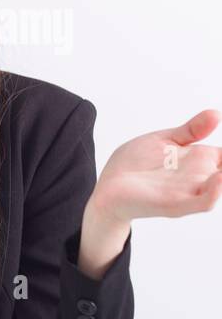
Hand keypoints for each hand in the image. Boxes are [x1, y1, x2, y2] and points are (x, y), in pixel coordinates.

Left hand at [77, 109, 221, 279]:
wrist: (107, 188)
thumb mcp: (164, 140)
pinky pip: (201, 202)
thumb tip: (215, 113)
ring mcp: (188, 192)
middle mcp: (199, 177)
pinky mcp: (174, 205)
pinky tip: (219, 178)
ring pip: (219, 187)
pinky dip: (214, 192)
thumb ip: (190, 131)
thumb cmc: (136, 165)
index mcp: (200, 159)